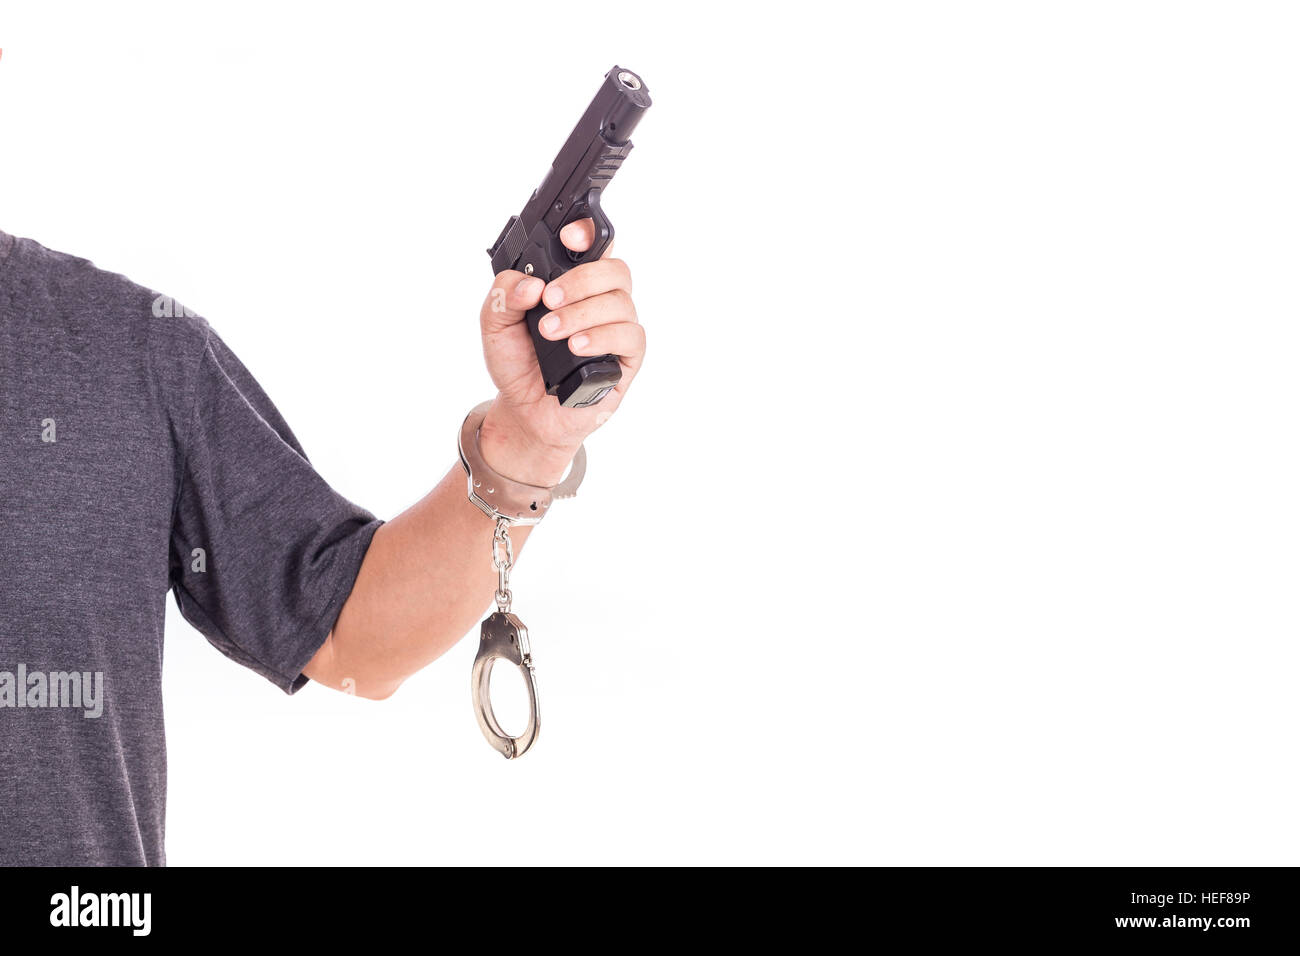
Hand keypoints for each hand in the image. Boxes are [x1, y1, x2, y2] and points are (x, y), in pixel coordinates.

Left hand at [477, 218, 644, 485]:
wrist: (525, 411)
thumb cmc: (518, 363)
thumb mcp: (494, 325)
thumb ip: (502, 296)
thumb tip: (530, 284)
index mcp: (572, 282)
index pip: (593, 245)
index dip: (588, 233)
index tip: (569, 238)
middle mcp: (600, 301)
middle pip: (614, 269)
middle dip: (581, 280)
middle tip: (548, 300)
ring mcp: (617, 329)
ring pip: (621, 303)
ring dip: (582, 313)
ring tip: (550, 332)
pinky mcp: (626, 359)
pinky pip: (630, 337)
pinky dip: (602, 338)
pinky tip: (576, 347)